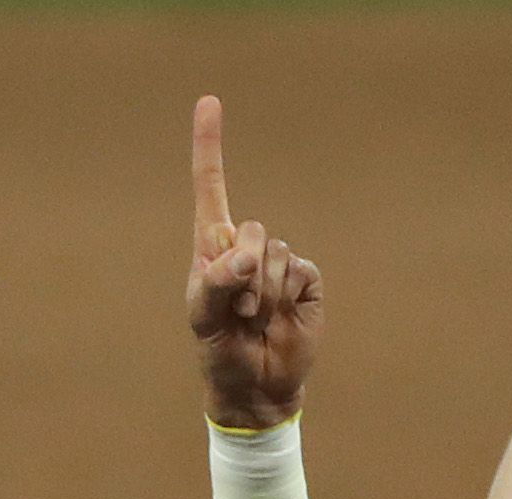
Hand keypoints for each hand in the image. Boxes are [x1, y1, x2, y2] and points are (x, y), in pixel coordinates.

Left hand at [184, 99, 322, 430]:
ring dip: (263, 294)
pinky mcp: (305, 278)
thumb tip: (244, 256)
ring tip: (254, 320)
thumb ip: (218, 283)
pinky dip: (287, 297)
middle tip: (237, 311)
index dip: (210, 146)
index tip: (209, 101)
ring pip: (276, 255)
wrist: (257, 385)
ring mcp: (278, 262)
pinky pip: (300, 270)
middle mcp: (246, 248)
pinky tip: (280, 317)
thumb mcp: (206, 321)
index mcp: (212, 249)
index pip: (211, 188)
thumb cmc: (220, 351)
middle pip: (253, 230)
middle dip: (244, 274)